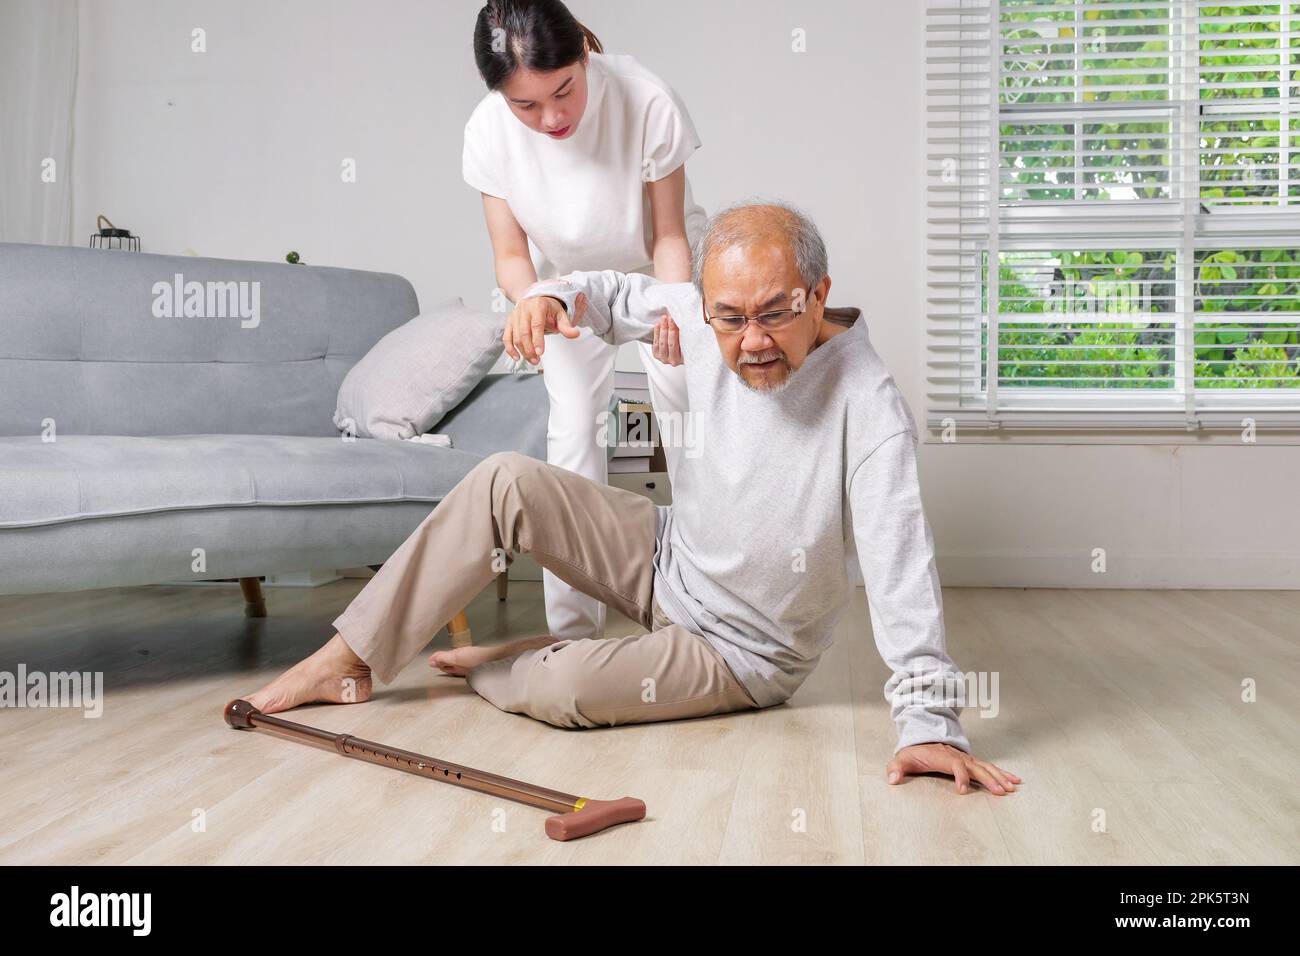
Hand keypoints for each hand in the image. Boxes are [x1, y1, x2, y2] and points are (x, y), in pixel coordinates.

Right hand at [503, 292, 586, 364]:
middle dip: (530, 349)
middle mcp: (524, 309)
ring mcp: (515, 316)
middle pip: (524, 332)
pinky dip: (510, 348)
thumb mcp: (560, 314)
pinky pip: (507, 337)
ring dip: (523, 351)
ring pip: (515, 336)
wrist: (535, 298)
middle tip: (537, 360)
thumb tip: (575, 334)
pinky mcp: (509, 322)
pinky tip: (517, 357)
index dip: (538, 340)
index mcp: (538, 306)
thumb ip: (566, 326)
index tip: (541, 353)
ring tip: (533, 360)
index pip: (536, 325)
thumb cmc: (549, 308)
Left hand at [651, 312, 683, 365]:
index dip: (680, 332)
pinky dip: (656, 333)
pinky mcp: (656, 355)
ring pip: (663, 343)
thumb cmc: (684, 342)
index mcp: (685, 358)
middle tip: (671, 318)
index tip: (679, 321)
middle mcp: (674, 361)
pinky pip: (655, 343)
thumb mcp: (689, 339)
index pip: (683, 344)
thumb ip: (688, 334)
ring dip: (663, 329)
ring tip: (664, 318)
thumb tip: (687, 321)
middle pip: (672, 343)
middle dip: (671, 329)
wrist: (675, 349)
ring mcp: (664, 359)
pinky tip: (658, 325)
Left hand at [886, 743, 1021, 795]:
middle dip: (988, 779)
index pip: (954, 766)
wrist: (923, 739)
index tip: (962, 791)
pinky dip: (1003, 773)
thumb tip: (892, 779)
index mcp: (942, 757)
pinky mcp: (972, 762)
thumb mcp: (901, 759)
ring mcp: (966, 759)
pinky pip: (990, 767)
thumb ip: (896, 769)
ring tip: (1011, 787)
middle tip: (1000, 792)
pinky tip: (1014, 780)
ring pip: (986, 767)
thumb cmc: (913, 753)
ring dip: (999, 776)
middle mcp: (957, 757)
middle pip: (976, 767)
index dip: (959, 777)